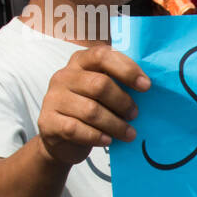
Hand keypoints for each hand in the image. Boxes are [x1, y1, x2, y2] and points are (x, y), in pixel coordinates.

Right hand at [36, 46, 148, 165]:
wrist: (61, 138)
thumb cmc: (91, 110)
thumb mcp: (104, 93)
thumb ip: (119, 84)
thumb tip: (148, 88)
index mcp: (80, 62)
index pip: (102, 55)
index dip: (127, 69)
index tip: (146, 86)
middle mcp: (64, 76)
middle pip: (99, 84)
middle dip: (123, 102)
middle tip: (135, 115)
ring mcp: (53, 98)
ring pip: (90, 111)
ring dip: (115, 124)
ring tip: (129, 134)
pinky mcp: (48, 121)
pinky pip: (76, 129)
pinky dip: (96, 136)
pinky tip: (108, 140)